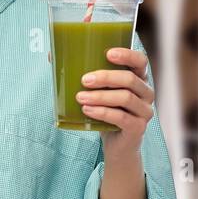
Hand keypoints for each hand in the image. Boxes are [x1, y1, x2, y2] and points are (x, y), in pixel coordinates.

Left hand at [76, 46, 153, 161]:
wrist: (116, 145)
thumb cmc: (106, 112)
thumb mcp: (97, 92)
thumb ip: (82, 73)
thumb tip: (51, 55)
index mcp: (138, 78)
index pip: (140, 61)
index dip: (127, 55)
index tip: (108, 53)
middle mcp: (146, 93)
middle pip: (130, 79)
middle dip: (106, 77)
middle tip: (84, 80)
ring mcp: (144, 111)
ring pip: (126, 98)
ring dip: (100, 96)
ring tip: (80, 97)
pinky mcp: (138, 128)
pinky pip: (121, 118)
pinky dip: (103, 112)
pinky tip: (87, 111)